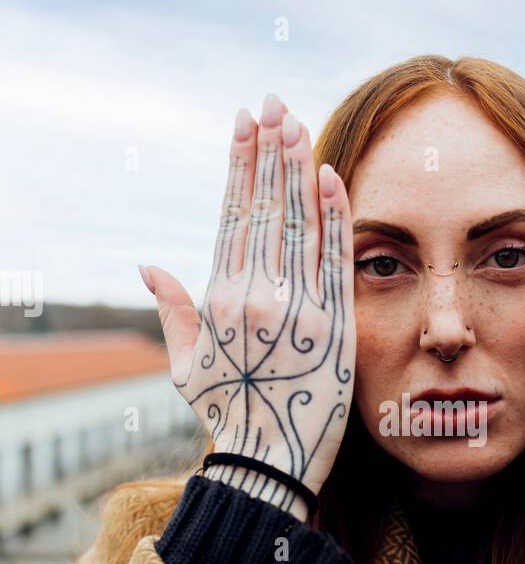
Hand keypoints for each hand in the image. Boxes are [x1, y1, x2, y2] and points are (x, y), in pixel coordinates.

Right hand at [139, 93, 355, 519]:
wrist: (271, 462)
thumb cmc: (227, 416)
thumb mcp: (185, 367)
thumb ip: (173, 310)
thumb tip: (148, 262)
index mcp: (220, 298)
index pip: (232, 216)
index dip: (240, 166)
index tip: (244, 124)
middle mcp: (257, 295)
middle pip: (265, 208)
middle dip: (269, 151)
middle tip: (273, 101)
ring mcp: (298, 308)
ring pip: (299, 224)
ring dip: (298, 169)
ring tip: (297, 122)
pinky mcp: (336, 324)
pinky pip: (335, 260)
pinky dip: (335, 217)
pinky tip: (331, 176)